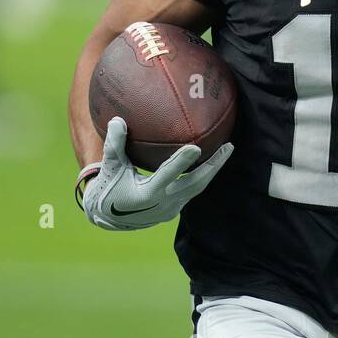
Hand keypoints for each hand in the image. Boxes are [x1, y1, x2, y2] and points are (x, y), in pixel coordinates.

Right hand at [75, 117, 232, 229]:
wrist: (109, 218)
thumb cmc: (109, 186)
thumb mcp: (110, 166)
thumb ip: (114, 145)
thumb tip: (117, 120)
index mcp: (147, 194)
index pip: (168, 175)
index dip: (182, 162)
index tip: (196, 147)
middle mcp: (163, 204)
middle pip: (195, 183)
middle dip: (213, 165)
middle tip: (228, 146)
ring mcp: (171, 209)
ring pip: (197, 187)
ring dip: (212, 169)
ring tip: (226, 149)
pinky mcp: (174, 210)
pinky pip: (192, 190)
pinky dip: (202, 175)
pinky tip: (212, 159)